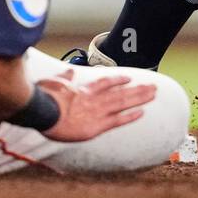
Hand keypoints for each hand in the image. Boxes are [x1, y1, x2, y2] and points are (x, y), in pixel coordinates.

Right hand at [36, 70, 156, 142]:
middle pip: (121, 92)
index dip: (118, 80)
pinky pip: (117, 121)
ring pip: (123, 103)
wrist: (43, 111)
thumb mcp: (53, 82)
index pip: (105, 83)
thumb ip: (65, 77)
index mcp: (84, 90)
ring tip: (153, 93)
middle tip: (154, 86)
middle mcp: (95, 99)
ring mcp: (97, 112)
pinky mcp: (96, 126)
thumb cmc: (44, 97)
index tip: (129, 78)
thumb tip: (69, 71)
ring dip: (140, 98)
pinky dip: (130, 116)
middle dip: (138, 89)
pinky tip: (142, 112)